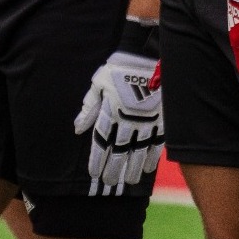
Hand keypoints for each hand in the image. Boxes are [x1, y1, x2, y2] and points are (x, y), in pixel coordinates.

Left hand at [74, 50, 163, 187]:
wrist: (144, 57)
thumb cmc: (116, 70)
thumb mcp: (96, 85)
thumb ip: (88, 108)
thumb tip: (78, 129)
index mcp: (110, 111)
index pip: (102, 142)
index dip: (98, 160)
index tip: (95, 173)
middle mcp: (127, 120)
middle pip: (120, 151)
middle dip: (114, 169)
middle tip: (110, 182)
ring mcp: (146, 120)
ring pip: (139, 151)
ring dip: (133, 168)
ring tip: (129, 181)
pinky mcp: (160, 118)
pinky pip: (157, 142)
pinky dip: (153, 156)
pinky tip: (148, 169)